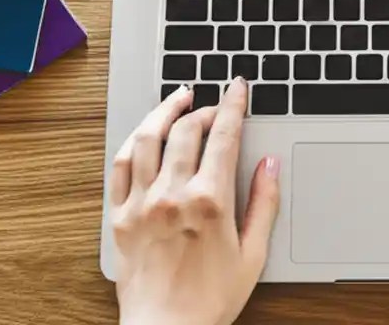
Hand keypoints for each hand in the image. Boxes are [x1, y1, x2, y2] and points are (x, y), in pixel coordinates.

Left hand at [109, 78, 279, 324]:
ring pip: (147, 138)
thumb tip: (269, 166)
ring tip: (177, 100)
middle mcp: (173, 195)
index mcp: (210, 202)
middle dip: (203, 107)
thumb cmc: (210, 300)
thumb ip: (264, 204)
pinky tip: (143, 134)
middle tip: (213, 103)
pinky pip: (120, 167)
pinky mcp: (119, 216)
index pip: (223, 136)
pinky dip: (132, 143)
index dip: (233, 105)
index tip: (237, 88)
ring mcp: (142, 203)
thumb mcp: (253, 254)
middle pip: (186, 130)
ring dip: (163, 112)